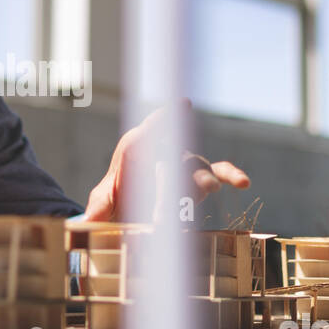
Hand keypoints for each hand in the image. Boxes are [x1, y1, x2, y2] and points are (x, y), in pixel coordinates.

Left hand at [84, 101, 249, 221]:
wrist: (127, 202)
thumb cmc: (114, 193)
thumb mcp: (103, 201)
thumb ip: (98, 209)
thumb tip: (85, 223)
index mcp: (136, 146)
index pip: (150, 130)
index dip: (166, 117)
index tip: (184, 105)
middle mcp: (163, 149)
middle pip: (176, 155)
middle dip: (183, 167)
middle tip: (195, 181)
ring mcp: (182, 161)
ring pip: (195, 167)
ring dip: (202, 178)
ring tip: (210, 188)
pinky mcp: (197, 176)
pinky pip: (218, 170)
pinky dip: (231, 174)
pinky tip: (243, 182)